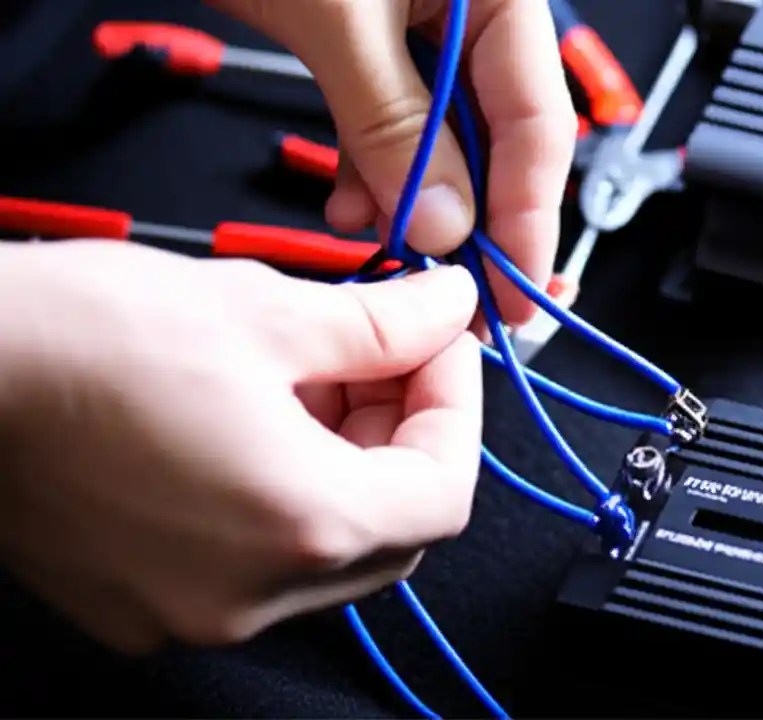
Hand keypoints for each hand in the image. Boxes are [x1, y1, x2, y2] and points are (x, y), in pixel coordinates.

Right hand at [0, 241, 481, 653]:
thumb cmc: (77, 336)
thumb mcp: (261, 309)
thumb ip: (382, 324)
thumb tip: (447, 310)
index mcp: (296, 523)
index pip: (444, 490)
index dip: (455, 408)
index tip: (438, 346)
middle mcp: (249, 593)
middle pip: (392, 528)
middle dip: (403, 434)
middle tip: (383, 356)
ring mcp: (191, 612)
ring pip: (325, 549)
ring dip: (344, 465)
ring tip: (308, 378)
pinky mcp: (142, 606)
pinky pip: (255, 564)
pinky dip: (281, 498)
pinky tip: (251, 424)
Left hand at [209, 0, 576, 326]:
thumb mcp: (337, 20)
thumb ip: (395, 125)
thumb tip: (447, 223)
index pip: (539, 122)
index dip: (528, 216)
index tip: (514, 289)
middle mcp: (474, 13)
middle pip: (500, 138)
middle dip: (472, 220)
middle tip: (458, 294)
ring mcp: (428, 29)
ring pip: (446, 140)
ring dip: (416, 201)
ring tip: (383, 243)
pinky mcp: (378, 42)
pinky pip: (398, 123)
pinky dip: (377, 170)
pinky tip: (353, 203)